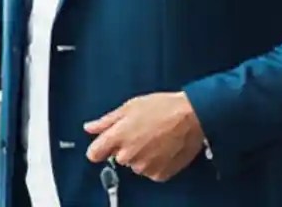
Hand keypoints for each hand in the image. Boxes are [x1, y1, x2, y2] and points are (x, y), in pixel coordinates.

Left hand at [84, 92, 205, 181]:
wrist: (192, 116)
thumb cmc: (161, 107)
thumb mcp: (129, 107)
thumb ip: (106, 121)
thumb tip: (89, 128)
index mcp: (118, 137)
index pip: (94, 154)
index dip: (98, 148)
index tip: (105, 144)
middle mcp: (128, 155)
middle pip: (117, 157)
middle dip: (125, 147)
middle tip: (140, 133)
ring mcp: (144, 166)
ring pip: (135, 165)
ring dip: (141, 155)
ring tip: (155, 139)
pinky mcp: (160, 174)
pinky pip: (151, 171)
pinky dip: (156, 163)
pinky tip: (164, 149)